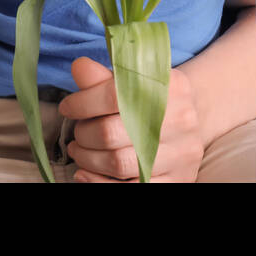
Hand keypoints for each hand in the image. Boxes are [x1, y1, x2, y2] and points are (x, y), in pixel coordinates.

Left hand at [59, 57, 203, 181]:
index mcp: (171, 87)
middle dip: (84, 134)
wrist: (188, 122)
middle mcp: (182, 120)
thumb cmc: (150, 98)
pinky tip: (86, 174)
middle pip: (112, 133)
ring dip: (88, 160)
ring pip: (119, 164)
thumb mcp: (131, 80)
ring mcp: (183, 154)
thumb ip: (102, 77)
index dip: (82, 104)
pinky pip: (133, 188)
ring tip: (78, 151)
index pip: (114, 95)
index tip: (67, 108)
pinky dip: (101, 182)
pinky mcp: (179, 180)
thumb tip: (79, 67)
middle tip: (77, 133)